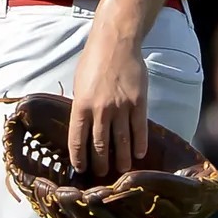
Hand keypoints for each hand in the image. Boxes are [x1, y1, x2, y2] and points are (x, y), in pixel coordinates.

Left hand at [68, 33, 149, 175]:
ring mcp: (121, 107)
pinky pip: (139, 129)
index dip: (79, 159)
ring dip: (122, 159)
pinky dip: (140, 144)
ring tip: (122, 170)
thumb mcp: (78, 84)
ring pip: (122, 142)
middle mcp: (100, 111)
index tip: (81, 169)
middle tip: (102, 174)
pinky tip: (140, 154)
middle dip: (101, 164)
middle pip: (100, 146)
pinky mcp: (138, 103)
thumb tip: (82, 128)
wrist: (115, 43)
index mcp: (81, 106)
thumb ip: (81, 107)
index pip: (77, 141)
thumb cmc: (93, 61)